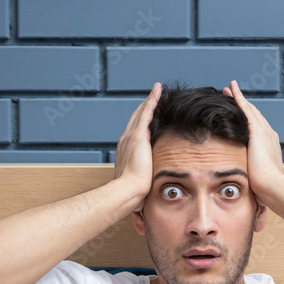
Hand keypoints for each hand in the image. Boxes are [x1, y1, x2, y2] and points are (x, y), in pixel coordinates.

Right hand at [114, 82, 160, 211]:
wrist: (127, 191)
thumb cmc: (133, 193)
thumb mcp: (139, 185)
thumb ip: (143, 183)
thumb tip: (149, 193)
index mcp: (125, 153)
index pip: (134, 133)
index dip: (140, 123)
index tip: (146, 117)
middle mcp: (125, 141)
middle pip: (136, 119)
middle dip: (144, 108)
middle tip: (153, 97)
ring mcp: (130, 137)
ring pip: (141, 113)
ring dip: (149, 101)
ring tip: (157, 90)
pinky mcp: (138, 135)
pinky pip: (147, 112)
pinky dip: (152, 99)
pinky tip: (158, 90)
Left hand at [221, 80, 283, 204]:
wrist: (274, 187)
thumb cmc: (266, 189)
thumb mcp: (256, 179)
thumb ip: (250, 176)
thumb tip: (242, 185)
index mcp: (268, 146)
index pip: (256, 128)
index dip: (246, 119)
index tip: (238, 114)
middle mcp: (268, 135)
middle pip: (253, 115)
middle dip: (242, 105)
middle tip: (231, 94)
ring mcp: (264, 132)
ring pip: (249, 110)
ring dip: (238, 98)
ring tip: (228, 89)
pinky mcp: (257, 131)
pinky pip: (245, 109)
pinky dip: (238, 98)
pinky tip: (230, 90)